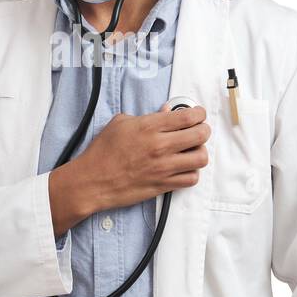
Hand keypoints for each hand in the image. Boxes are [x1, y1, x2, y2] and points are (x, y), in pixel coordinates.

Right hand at [49, 102, 210, 233]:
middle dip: (204, 130)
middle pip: (200, 135)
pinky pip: (191, 179)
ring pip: (200, 158)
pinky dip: (192, 173)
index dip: (199, 114)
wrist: (92, 181)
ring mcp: (163, 167)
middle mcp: (160, 146)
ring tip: (192, 151)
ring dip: (200, 152)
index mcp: (150, 127)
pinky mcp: (163, 185)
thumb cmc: (103, 152)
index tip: (199, 114)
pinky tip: (183, 168)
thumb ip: (147, 116)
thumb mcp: (121, 123)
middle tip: (199, 131)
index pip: (188, 117)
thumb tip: (166, 111)